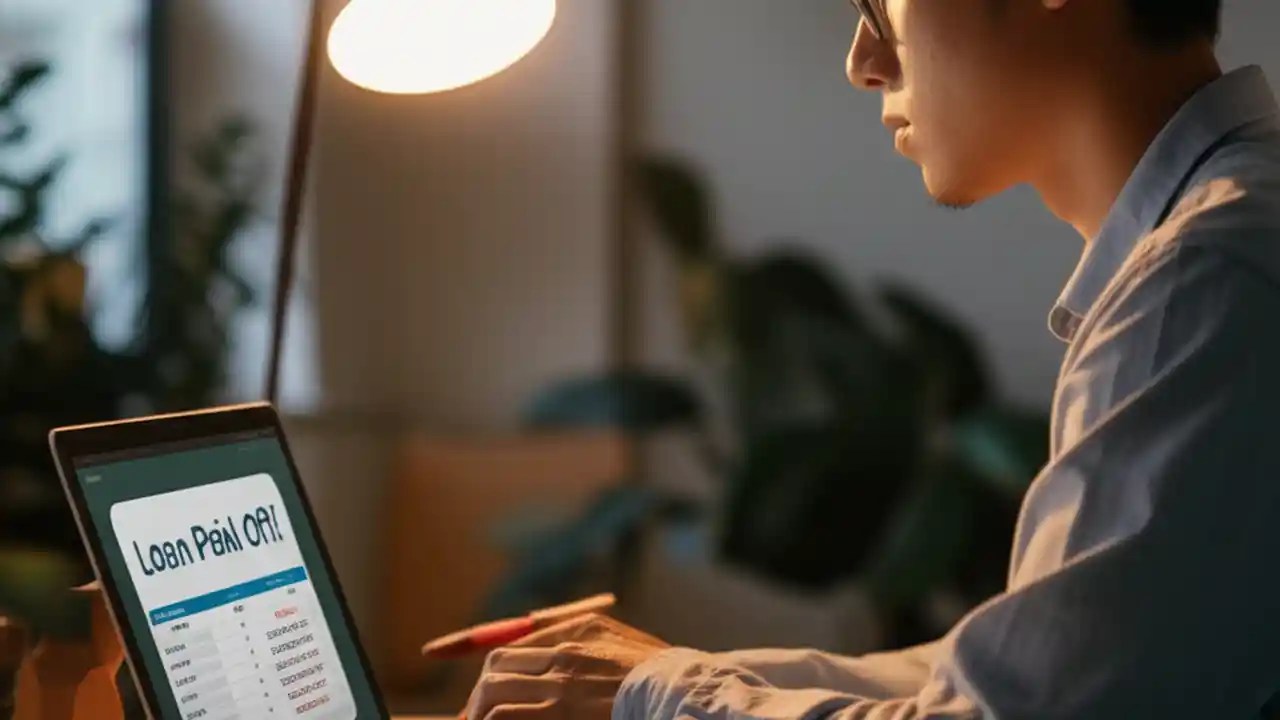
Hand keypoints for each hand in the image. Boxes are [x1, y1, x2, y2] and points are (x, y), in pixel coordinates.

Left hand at [463, 613, 669, 719]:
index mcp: (579, 631)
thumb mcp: (621, 647)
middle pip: (495, 670)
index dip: (488, 676)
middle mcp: (564, 654)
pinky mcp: (560, 714)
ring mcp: (562, 687)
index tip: (480, 698)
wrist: (684, 696)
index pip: (512, 649)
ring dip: (480, 716)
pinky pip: (508, 717)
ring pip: (494, 697)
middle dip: (479, 698)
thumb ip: (582, 643)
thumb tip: (539, 656)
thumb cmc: (661, 678)